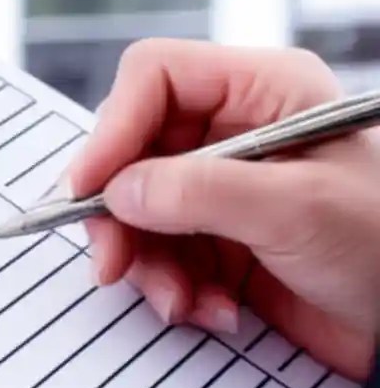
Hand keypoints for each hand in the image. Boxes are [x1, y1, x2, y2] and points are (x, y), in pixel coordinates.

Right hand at [69, 39, 379, 380]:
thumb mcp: (297, 210)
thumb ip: (201, 192)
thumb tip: (119, 190)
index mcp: (265, 91)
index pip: (157, 78)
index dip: (113, 128)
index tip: (89, 188)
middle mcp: (236, 130)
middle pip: (132, 149)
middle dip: (120, 214)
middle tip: (114, 263)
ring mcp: (222, 187)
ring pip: (136, 210)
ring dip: (147, 264)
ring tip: (183, 301)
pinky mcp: (216, 238)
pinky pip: (157, 253)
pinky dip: (170, 289)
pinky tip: (207, 309)